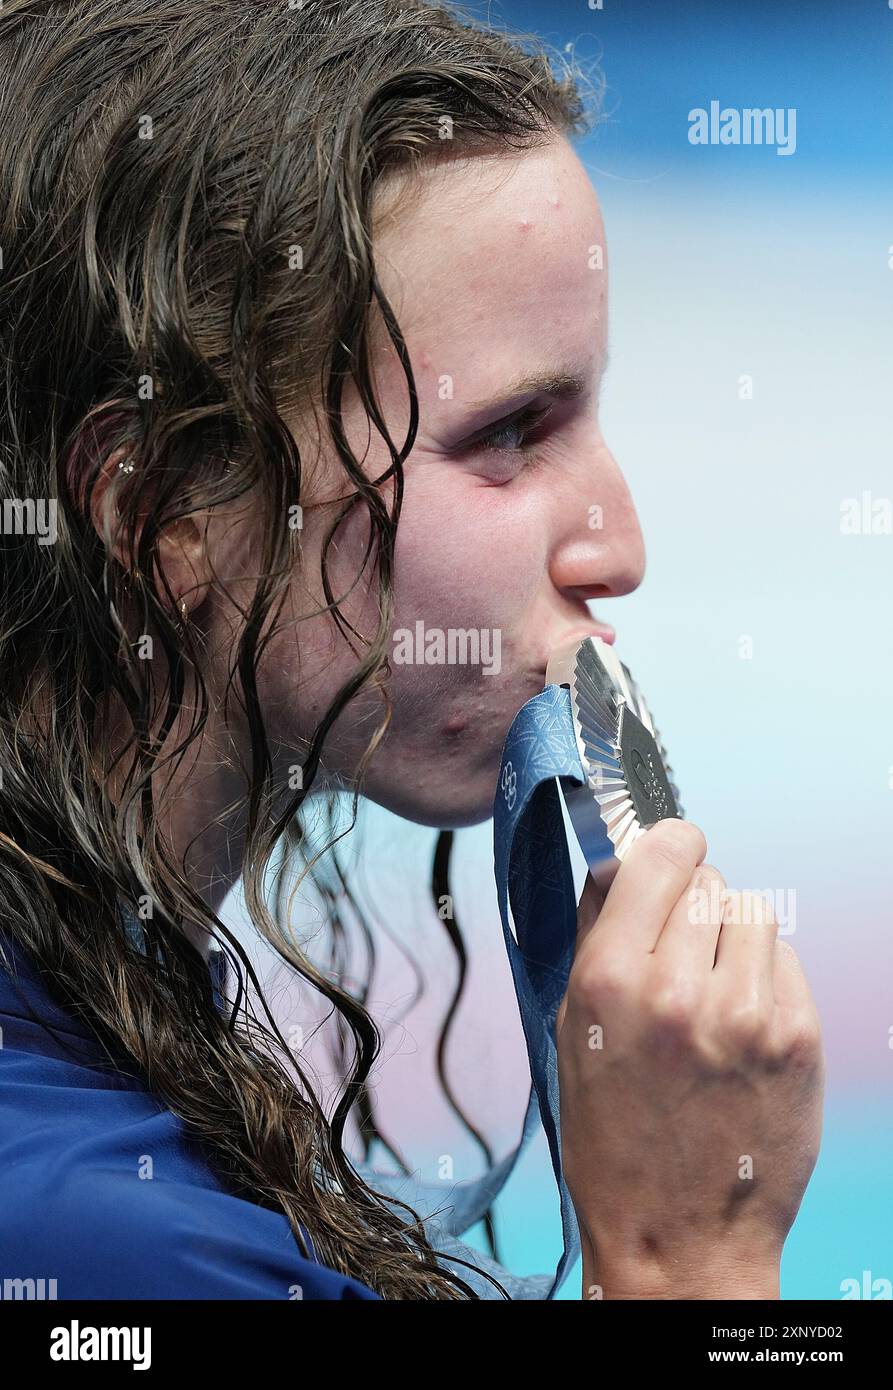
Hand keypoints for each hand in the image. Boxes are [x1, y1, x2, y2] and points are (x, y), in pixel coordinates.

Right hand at [555, 818, 823, 1299]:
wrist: (678, 1236)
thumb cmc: (613, 1138)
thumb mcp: (572, 1031)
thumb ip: (595, 935)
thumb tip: (616, 864)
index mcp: (610, 981)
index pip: (658, 855)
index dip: (666, 845)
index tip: (667, 853)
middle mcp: (679, 990)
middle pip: (706, 879)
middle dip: (691, 900)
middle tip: (678, 945)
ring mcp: (747, 1013)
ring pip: (752, 910)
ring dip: (730, 933)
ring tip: (711, 985)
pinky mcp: (797, 1036)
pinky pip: (783, 959)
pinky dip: (762, 975)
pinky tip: (739, 1021)